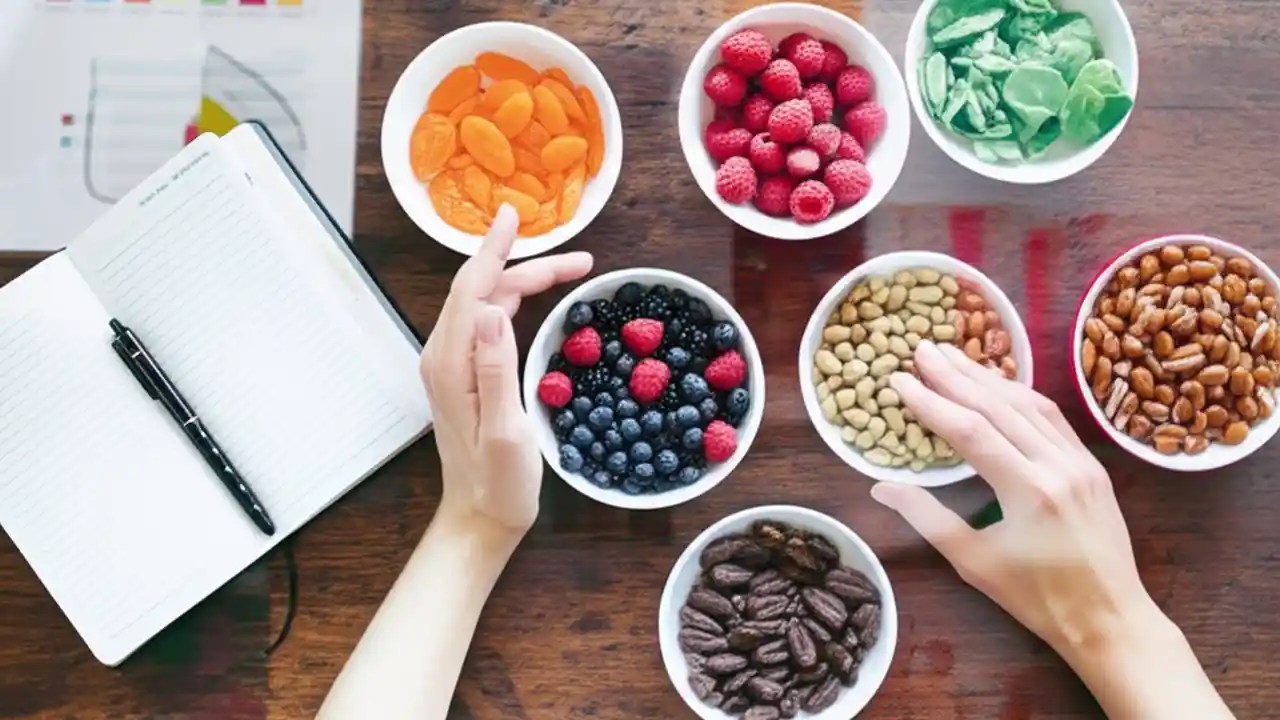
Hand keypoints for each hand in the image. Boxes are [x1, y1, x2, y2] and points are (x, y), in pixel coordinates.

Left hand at [420, 205, 591, 538]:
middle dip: (525, 264)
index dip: (496, 250)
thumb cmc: (499, 483)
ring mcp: (452, 365)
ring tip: (568, 268)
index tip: (516, 216)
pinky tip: (532, 295)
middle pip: (481, 290)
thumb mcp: (505, 430)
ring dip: (522, 279)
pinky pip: (486, 321)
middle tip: (579, 257)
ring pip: (485, 303)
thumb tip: (495, 309)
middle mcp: (445, 356)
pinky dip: (512, 298)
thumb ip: (496, 368)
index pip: (473, 290)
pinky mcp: (464, 374)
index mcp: (452, 364)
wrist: (479, 518)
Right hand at [870, 340, 1155, 653]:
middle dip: (956, 376)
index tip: (900, 381)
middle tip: (922, 349)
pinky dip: (1020, 396)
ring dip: (987, 378)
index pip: (971, 432)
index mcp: (1029, 492)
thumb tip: (881, 486)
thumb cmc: (1038, 599)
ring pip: (1029, 405)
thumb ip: (927, 517)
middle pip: (999, 407)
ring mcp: (1081, 462)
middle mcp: (1058, 466)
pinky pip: (1052, 418)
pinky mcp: (1092, 466)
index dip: (931, 403)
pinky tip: (998, 384)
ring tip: (953, 356)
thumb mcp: (974, 563)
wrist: (1111, 619)